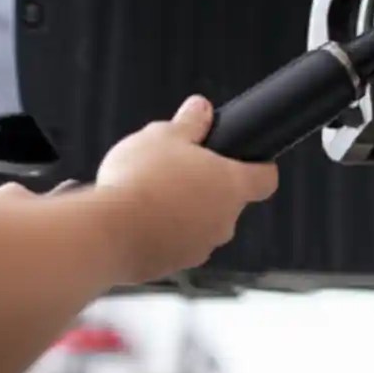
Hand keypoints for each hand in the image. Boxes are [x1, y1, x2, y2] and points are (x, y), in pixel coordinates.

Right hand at [94, 95, 278, 281]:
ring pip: (200, 224)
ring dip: (183, 211)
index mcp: (232, 186)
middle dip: (206, 185)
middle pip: (227, 200)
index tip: (246, 158)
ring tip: (150, 194)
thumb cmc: (140, 181)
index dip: (259, 165)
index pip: (266, 178)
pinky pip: (175, 244)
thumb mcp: (164, 135)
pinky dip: (162, 232)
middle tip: (177, 169)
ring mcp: (200, 247)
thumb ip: (190, 122)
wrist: (107, 233)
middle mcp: (224, 221)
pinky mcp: (173, 265)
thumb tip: (201, 108)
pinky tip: (136, 219)